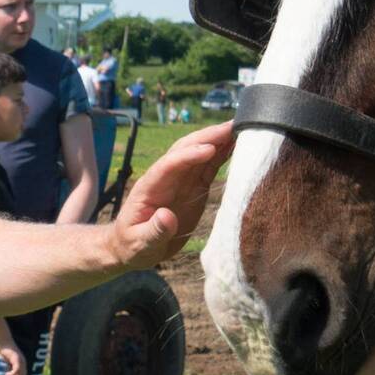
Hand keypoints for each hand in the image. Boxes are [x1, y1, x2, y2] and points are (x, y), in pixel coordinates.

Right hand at [0, 342, 25, 374]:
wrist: (4, 342)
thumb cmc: (4, 351)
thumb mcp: (7, 362)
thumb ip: (8, 369)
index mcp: (22, 364)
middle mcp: (23, 363)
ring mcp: (21, 361)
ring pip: (20, 374)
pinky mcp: (17, 359)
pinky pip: (16, 370)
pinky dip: (12, 374)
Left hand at [107, 122, 232, 269]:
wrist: (134, 247)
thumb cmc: (133, 246)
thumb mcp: (139, 244)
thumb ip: (153, 231)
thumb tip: (167, 217)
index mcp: (150, 187)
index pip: (169, 165)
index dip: (188, 156)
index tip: (209, 150)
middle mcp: (166, 177)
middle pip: (186, 149)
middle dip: (208, 137)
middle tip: (232, 126)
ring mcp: (181, 180)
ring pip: (200, 153)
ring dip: (218, 139)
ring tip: (241, 128)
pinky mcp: (194, 187)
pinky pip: (209, 166)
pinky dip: (222, 154)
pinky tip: (237, 144)